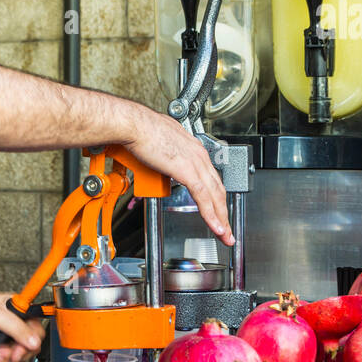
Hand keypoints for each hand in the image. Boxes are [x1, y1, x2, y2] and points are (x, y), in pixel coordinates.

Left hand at [0, 292, 44, 361]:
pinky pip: (7, 361)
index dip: (32, 339)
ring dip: (6, 359)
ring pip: (19, 356)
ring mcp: (7, 337)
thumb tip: (34, 340)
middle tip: (5, 353)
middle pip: (30, 344)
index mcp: (17, 309)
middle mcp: (15, 323)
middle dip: (17, 352)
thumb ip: (16, 327)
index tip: (21, 346)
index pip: (36, 326)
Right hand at [125, 110, 233, 244]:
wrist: (134, 125)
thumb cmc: (140, 130)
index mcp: (194, 149)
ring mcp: (196, 163)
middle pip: (218, 189)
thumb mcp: (159, 144)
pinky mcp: (188, 172)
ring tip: (225, 235)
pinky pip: (204, 199)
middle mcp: (199, 156)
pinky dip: (211, 215)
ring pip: (215, 197)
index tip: (216, 210)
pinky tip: (216, 227)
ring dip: (221, 219)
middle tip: (227, 229)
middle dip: (223, 212)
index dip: (216, 197)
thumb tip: (160, 161)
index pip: (211, 179)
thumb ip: (165, 155)